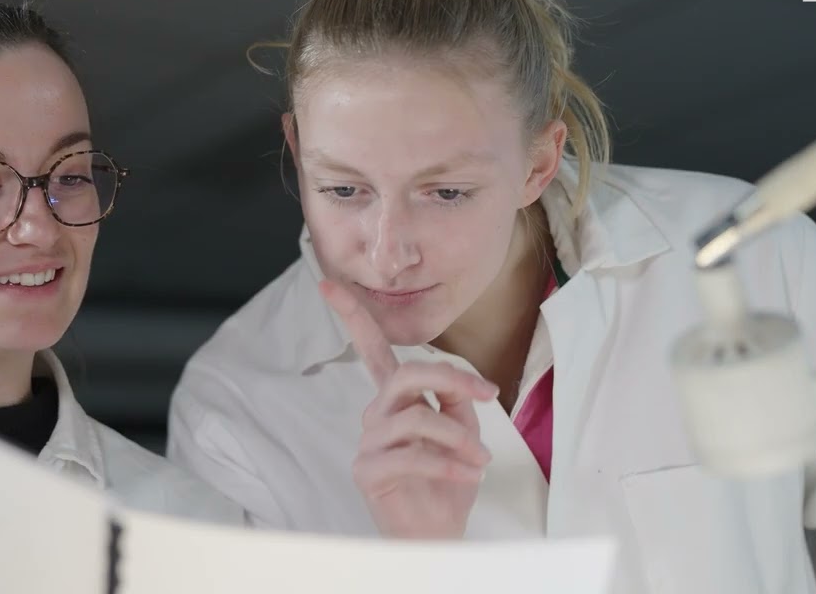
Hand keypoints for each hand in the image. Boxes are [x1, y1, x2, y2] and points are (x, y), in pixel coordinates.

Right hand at [319, 279, 497, 538]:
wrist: (436, 532)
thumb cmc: (446, 481)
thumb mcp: (460, 432)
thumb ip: (454, 401)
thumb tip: (458, 382)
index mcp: (395, 398)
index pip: (371, 349)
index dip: (351, 315)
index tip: (327, 282)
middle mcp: (376, 414)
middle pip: (405, 374)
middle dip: (451, 379)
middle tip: (488, 396)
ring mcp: (369, 441)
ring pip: (416, 419)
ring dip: (459, 438)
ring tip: (480, 460)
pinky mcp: (368, 470)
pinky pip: (412, 456)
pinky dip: (448, 464)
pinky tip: (468, 476)